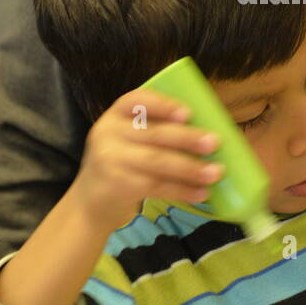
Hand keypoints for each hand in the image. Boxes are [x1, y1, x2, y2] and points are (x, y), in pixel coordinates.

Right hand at [69, 86, 224, 230]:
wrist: (89, 203)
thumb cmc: (122, 165)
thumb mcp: (128, 140)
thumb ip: (155, 131)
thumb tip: (207, 132)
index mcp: (115, 115)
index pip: (136, 100)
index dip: (163, 105)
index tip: (188, 113)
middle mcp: (108, 133)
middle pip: (154, 134)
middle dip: (188, 138)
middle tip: (215, 143)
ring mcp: (110, 160)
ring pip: (158, 161)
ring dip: (191, 168)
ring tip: (216, 173)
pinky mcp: (117, 185)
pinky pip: (156, 186)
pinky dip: (182, 190)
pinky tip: (202, 193)